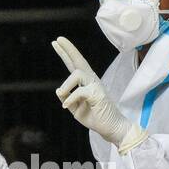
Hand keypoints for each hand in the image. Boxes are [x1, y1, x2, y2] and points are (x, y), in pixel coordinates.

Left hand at [51, 37, 147, 152]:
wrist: (111, 128)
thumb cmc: (95, 117)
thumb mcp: (76, 109)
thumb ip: (67, 99)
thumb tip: (58, 90)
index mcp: (86, 82)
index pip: (74, 64)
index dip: (66, 53)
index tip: (56, 42)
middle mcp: (91, 80)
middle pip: (79, 60)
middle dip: (68, 49)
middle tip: (57, 40)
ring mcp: (96, 86)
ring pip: (77, 73)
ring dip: (66, 84)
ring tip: (62, 94)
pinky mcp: (97, 94)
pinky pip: (79, 91)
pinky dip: (70, 99)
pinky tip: (65, 106)